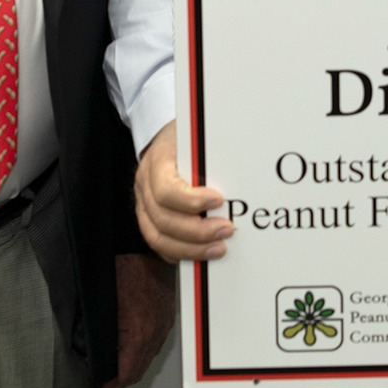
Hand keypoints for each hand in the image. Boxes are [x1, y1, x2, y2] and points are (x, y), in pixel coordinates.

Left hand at [90, 252, 176, 387]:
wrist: (148, 242)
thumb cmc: (122, 263)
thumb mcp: (99, 299)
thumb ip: (93, 329)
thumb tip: (79, 350)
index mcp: (138, 333)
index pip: (124, 376)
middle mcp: (154, 333)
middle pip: (136, 372)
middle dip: (115, 385)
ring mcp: (163, 324)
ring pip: (146, 359)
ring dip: (127, 370)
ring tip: (106, 373)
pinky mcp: (165, 315)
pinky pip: (152, 343)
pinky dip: (137, 354)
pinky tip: (124, 350)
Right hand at [134, 122, 232, 261]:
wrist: (169, 137)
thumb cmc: (190, 136)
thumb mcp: (200, 133)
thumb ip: (214, 151)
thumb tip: (244, 173)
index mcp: (157, 160)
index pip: (165, 189)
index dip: (191, 201)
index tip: (219, 200)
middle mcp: (144, 185)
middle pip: (162, 219)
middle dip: (197, 231)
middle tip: (227, 230)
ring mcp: (143, 204)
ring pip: (157, 238)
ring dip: (191, 249)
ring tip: (219, 248)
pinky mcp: (148, 219)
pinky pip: (159, 245)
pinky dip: (182, 253)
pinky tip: (203, 252)